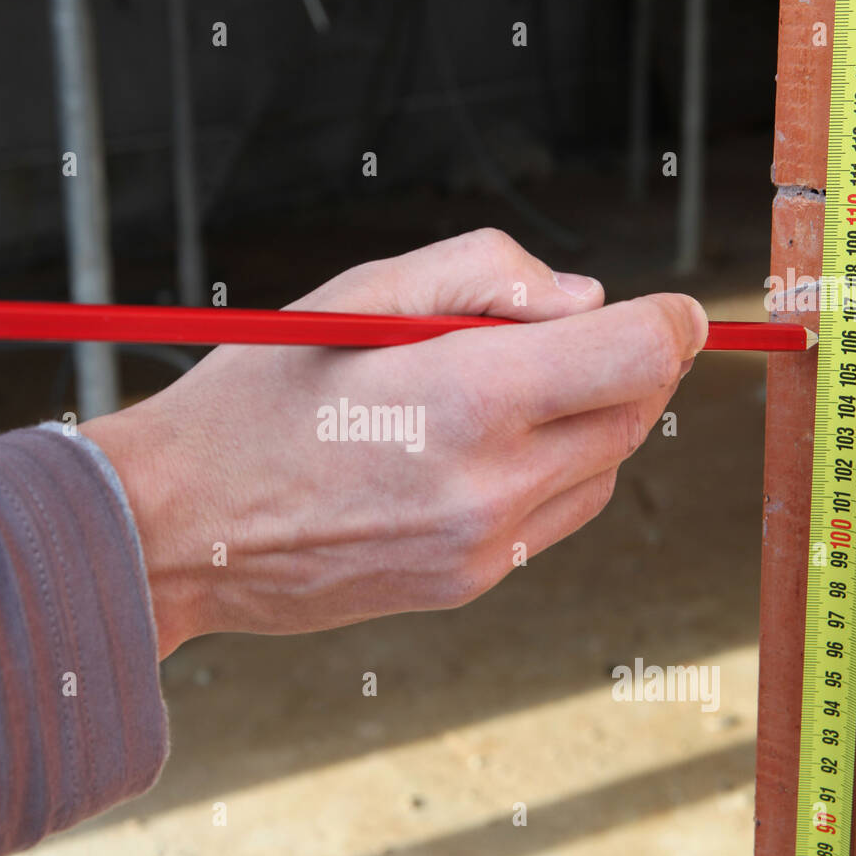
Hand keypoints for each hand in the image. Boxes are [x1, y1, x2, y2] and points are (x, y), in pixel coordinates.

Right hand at [82, 229, 705, 658]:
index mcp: (466, 397)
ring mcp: (483, 547)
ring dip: (587, 420)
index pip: (642, 354)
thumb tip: (586, 302)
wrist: (183, 527)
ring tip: (495, 396)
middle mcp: (491, 485)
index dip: (672, 318)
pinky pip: (555, 518)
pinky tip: (472, 452)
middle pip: (637, 411)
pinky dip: (548, 473)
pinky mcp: (469, 583)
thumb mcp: (357, 292)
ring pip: (606, 469)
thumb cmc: (257, 396)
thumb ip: (487, 273)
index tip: (670, 305)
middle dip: (625, 362)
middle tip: (554, 336)